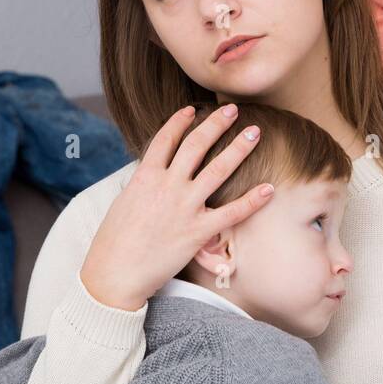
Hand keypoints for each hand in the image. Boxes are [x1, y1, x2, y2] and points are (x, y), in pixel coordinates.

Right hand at [80, 104, 274, 310]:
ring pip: (218, 169)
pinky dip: (252, 200)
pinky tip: (269, 188)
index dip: (180, 121)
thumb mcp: (123, 203)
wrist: (114, 274)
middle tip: (233, 109)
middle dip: (216, 124)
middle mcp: (167, 186)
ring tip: (255, 131)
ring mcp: (184, 207)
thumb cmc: (114, 242)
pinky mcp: (197, 231)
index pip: (165, 139)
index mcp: (145, 177)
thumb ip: (143, 184)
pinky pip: (231, 212)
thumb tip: (152, 172)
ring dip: (239, 148)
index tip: (192, 109)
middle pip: (196, 145)